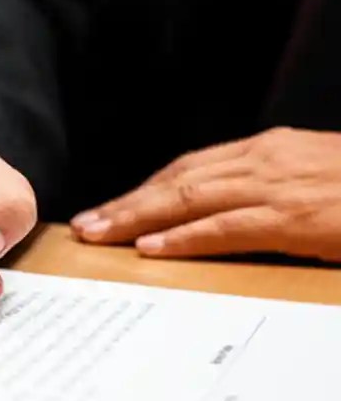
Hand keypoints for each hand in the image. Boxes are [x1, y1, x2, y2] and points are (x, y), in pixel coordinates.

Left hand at [72, 127, 340, 260]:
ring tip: (100, 237)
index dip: (146, 188)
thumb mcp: (314, 178)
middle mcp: (265, 160)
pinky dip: (184, 237)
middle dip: (128, 203)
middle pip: (178, 180)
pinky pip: (226, 226)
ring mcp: (279, 186)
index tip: (111, 208)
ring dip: (137, 219)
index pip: (191, 168)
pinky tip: (152, 250)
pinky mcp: (295, 217)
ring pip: (189, 199)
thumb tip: (226, 210)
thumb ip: (271, 189)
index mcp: (269, 150)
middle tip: (85, 226)